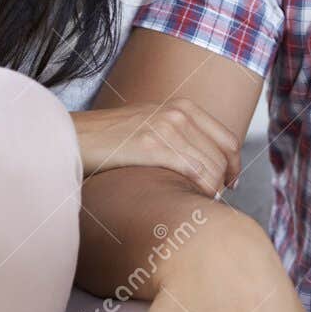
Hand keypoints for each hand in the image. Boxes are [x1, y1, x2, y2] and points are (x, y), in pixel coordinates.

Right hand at [71, 100, 241, 196]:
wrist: (76, 137)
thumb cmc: (111, 139)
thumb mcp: (151, 124)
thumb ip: (178, 134)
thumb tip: (201, 162)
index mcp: (183, 107)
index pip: (228, 139)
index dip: (235, 165)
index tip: (231, 183)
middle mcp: (179, 113)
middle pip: (223, 156)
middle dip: (224, 183)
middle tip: (215, 201)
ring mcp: (167, 127)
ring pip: (211, 167)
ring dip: (211, 191)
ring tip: (199, 204)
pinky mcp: (153, 145)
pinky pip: (194, 173)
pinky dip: (198, 191)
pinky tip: (188, 201)